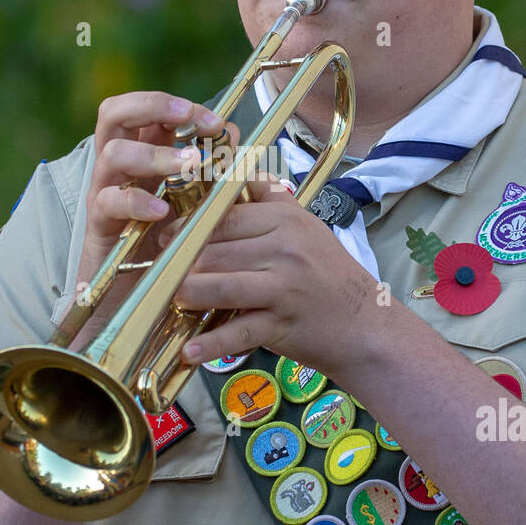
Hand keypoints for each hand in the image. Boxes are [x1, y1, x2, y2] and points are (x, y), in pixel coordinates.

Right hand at [69, 92, 234, 348]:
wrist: (136, 302)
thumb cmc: (169, 246)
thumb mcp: (194, 203)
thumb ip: (209, 169)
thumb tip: (233, 134)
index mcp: (143, 154)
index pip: (146, 109)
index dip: (176, 104)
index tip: (215, 121)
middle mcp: (119, 167)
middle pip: (114, 114)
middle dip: (153, 107)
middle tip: (189, 117)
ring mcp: (106, 193)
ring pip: (113, 153)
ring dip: (154, 154)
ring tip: (190, 165)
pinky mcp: (99, 227)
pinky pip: (108, 203)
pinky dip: (136, 202)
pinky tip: (162, 210)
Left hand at [167, 176, 379, 381]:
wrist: (366, 325)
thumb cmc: (330, 275)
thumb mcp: (306, 227)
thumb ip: (271, 201)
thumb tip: (239, 172)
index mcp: (285, 219)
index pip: (223, 216)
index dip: (188, 227)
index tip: (166, 238)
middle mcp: (285, 247)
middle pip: (215, 249)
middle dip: (180, 262)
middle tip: (159, 272)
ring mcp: (284, 286)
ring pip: (221, 285)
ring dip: (187, 295)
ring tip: (168, 300)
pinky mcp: (283, 323)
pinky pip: (239, 331)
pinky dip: (212, 344)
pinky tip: (189, 352)